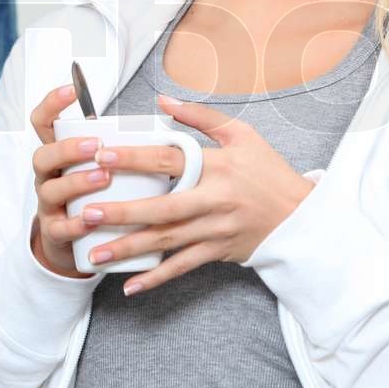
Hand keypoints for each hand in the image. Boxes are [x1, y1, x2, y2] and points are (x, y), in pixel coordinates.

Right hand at [27, 82, 106, 278]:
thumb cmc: (99, 195)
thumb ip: (123, 142)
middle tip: (96, 145)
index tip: (73, 89)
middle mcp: (49, 177)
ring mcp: (49, 205)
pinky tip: (91, 220)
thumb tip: (166, 109)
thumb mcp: (102, 165)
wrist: (79, 245)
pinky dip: (76, 224)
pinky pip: (60, 228)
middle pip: (42, 156)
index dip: (52, 104)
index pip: (43, 123)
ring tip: (103, 178)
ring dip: (76, 183)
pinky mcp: (56, 233)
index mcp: (59, 155)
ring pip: (51, 190)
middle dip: (67, 148)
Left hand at [82, 94, 316, 295]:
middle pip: (162, 209)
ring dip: (128, 250)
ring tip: (94, 255)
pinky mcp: (218, 252)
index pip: (168, 161)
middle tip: (86, 215)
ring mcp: (216, 230)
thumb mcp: (243, 135)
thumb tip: (162, 100)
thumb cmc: (269, 172)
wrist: (302, 218)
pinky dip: (156, 278)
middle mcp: (215, 200)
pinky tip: (129, 287)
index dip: (134, 159)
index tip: (101, 158)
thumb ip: (201, 117)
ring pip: (166, 242)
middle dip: (122, 213)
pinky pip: (182, 268)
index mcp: (218, 166)